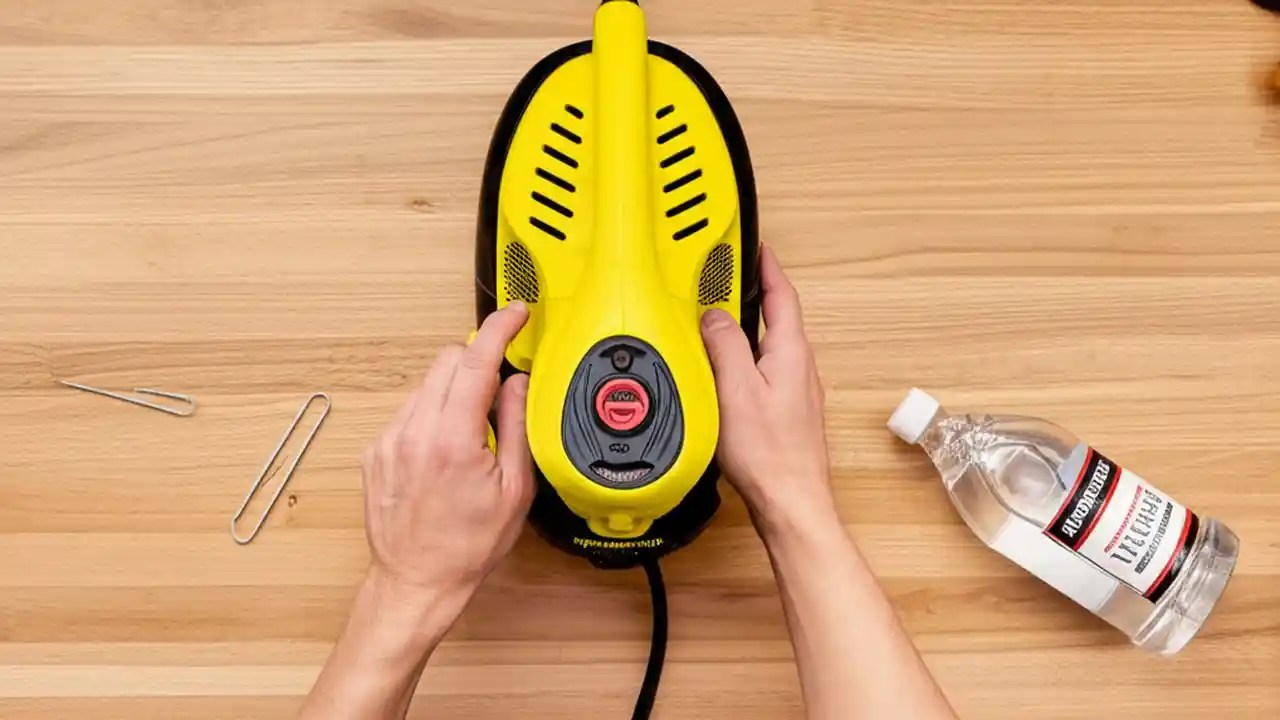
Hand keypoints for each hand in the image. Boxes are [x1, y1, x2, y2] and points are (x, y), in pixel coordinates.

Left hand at [360, 302, 534, 602]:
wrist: (417, 581)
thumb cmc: (467, 545)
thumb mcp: (515, 489)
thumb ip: (517, 425)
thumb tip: (518, 381)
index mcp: (453, 440)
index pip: (475, 360)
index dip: (498, 328)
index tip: (515, 314)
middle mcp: (414, 433)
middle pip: (446, 360)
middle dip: (476, 362)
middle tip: (498, 392)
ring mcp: (388, 440)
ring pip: (426, 383)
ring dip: (453, 391)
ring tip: (470, 435)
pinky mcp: (375, 451)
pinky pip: (408, 410)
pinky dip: (431, 415)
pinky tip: (444, 452)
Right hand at [699, 247, 836, 539]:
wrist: (791, 504)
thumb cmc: (768, 455)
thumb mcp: (735, 389)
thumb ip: (725, 346)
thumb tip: (714, 314)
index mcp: (791, 353)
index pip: (782, 295)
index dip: (768, 267)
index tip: (756, 246)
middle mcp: (800, 367)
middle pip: (778, 317)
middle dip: (755, 294)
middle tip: (730, 276)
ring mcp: (796, 391)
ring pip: (770, 346)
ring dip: (748, 328)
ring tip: (720, 317)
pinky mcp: (787, 413)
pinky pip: (765, 371)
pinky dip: (745, 358)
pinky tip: (726, 371)